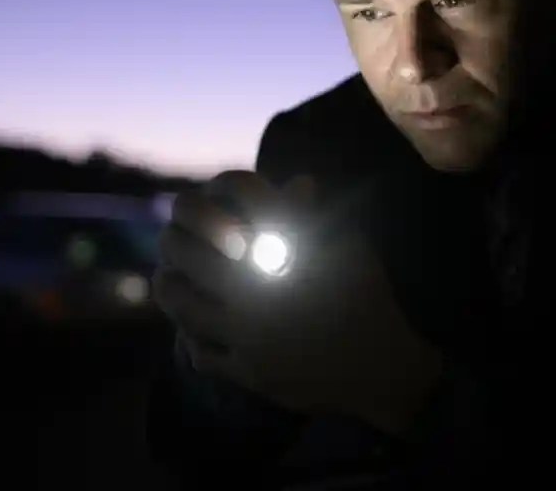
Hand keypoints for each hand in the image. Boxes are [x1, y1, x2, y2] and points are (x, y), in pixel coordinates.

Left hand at [152, 170, 442, 436]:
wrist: (382, 365)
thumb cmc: (368, 296)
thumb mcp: (348, 246)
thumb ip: (313, 216)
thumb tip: (299, 182)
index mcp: (282, 252)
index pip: (230, 203)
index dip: (220, 196)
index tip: (219, 200)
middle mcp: (256, 292)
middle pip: (188, 252)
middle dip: (182, 237)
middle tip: (177, 236)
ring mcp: (247, 337)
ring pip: (182, 304)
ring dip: (173, 284)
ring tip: (173, 277)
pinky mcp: (247, 373)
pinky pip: (200, 351)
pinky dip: (193, 336)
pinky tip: (198, 326)